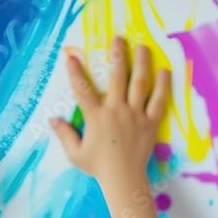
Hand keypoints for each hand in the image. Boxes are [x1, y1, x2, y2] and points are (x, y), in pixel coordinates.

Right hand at [50, 37, 169, 188]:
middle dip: (117, 55)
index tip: (72, 56)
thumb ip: (64, 134)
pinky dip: (163, 85)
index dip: (76, 72)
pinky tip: (165, 71)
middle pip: (117, 77)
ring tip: (142, 47)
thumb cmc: (98, 167)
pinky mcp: (150, 122)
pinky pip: (159, 101)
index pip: (82, 90)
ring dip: (141, 63)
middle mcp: (116, 111)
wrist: (124, 179)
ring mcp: (135, 115)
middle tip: (119, 38)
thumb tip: (52, 119)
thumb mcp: (75, 153)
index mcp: (95, 117)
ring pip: (139, 83)